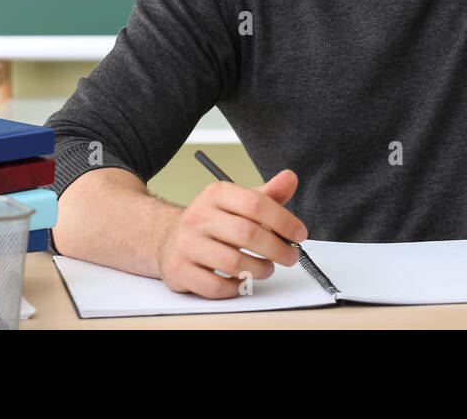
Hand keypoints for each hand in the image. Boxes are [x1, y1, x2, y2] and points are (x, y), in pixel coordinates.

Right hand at [155, 169, 308, 298]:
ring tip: (267, 268)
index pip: (256, 204)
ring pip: (234, 264)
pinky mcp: (180, 270)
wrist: (167, 238)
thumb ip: (267, 194)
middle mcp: (198, 216)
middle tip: (290, 256)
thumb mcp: (238, 202)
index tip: (299, 234)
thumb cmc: (211, 221)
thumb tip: (290, 179)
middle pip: (248, 234)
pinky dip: (237, 287)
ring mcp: (186, 244)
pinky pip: (217, 286)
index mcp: (216, 194)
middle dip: (277, 249)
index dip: (284, 221)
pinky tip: (243, 280)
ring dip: (259, 270)